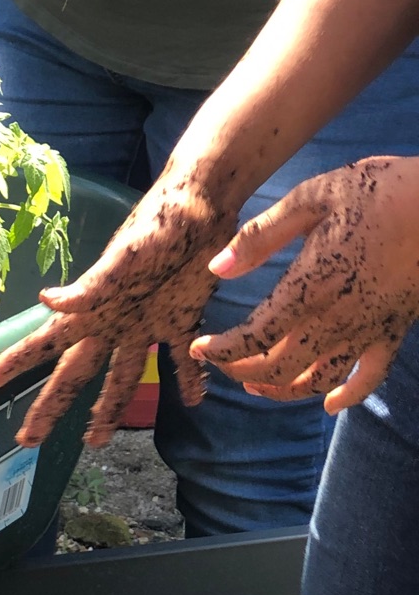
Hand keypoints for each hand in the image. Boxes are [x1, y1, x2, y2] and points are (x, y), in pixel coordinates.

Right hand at [0, 177, 237, 444]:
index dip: (15, 363)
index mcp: (93, 309)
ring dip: (109, 409)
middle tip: (28, 441)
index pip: (44, 342)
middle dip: (51, 407)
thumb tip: (46, 301)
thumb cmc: (160, 222)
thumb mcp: (125, 254)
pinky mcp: (182, 318)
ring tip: (97, 441)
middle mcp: (113, 323)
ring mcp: (146, 324)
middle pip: (75, 374)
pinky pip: (182, 359)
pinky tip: (193, 401)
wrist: (205, 201)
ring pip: (122, 378)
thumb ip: (90, 285)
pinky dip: (189, 380)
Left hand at [191, 156, 418, 411]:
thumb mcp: (315, 196)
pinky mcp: (394, 330)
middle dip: (242, 371)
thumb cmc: (383, 189)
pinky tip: (328, 404)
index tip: (199, 347)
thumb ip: (262, 235)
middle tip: (222, 362)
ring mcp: (368, 329)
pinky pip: (370, 378)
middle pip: (279, 368)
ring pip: (317, 380)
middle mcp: (337, 318)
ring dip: (282, 390)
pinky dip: (348, 397)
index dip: (221, 350)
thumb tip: (216, 267)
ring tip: (256, 385)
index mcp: (312, 285)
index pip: (254, 337)